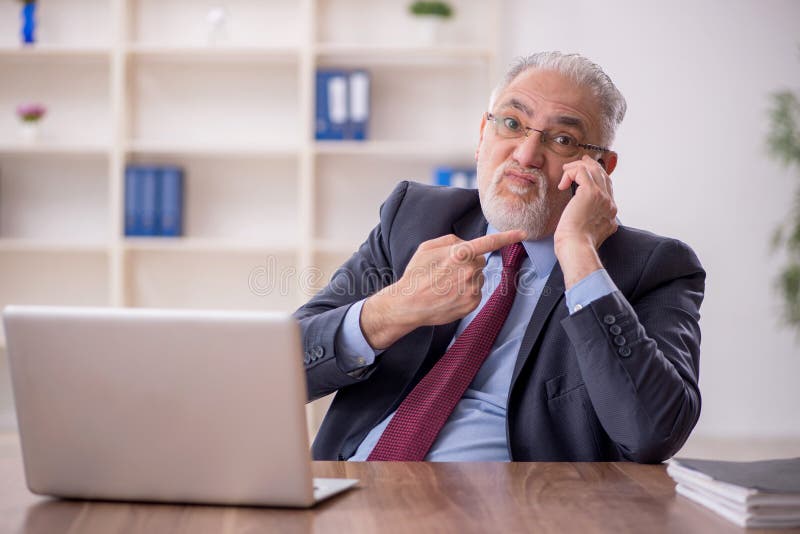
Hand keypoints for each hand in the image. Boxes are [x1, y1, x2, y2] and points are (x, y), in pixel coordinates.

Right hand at [360, 229, 525, 348]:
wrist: (408, 304)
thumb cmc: (416, 274)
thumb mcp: (427, 248)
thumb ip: (451, 240)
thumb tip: (466, 244)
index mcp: (459, 254)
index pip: (489, 243)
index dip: (508, 237)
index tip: (523, 233)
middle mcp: (469, 271)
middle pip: (480, 261)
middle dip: (469, 262)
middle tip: (448, 270)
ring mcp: (472, 288)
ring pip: (478, 277)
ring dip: (467, 278)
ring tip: (445, 285)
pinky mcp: (472, 303)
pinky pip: (476, 292)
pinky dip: (466, 292)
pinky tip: (450, 295)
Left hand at [555, 155, 618, 288]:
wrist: (577, 247)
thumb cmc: (576, 244)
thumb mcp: (588, 231)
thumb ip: (590, 220)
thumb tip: (580, 213)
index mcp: (610, 212)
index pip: (608, 187)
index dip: (598, 176)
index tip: (586, 170)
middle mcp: (610, 203)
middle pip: (603, 175)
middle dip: (591, 165)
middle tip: (579, 161)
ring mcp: (602, 197)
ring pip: (594, 169)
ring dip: (578, 167)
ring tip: (566, 171)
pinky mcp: (591, 193)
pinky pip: (582, 171)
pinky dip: (571, 172)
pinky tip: (563, 184)